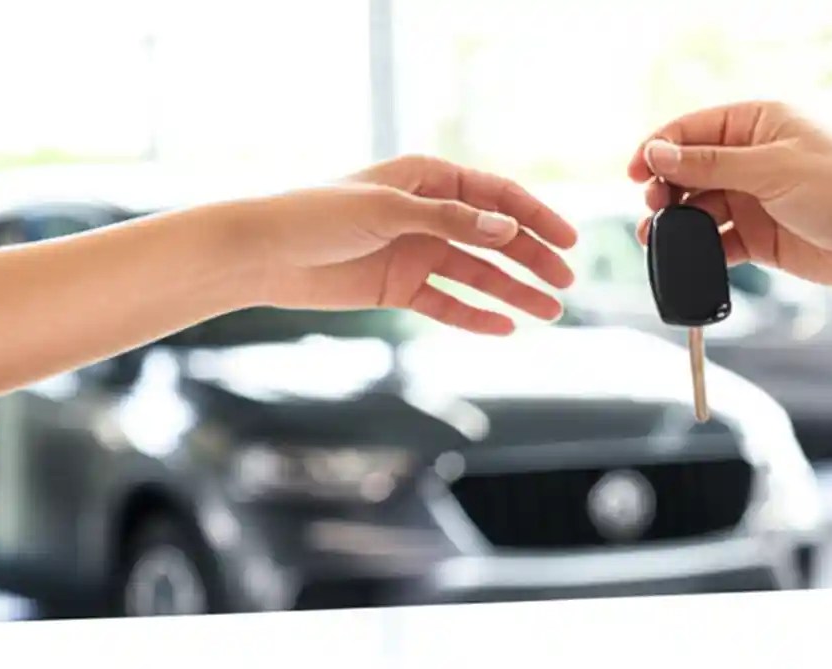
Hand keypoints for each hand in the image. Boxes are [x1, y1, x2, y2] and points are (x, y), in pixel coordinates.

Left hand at [242, 155, 577, 334]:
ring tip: (549, 313)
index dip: (535, 216)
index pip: (496, 196)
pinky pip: (447, 303)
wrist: (263, 254)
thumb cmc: (318, 215)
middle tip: (564, 284)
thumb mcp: (389, 211)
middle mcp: (428, 214)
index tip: (568, 242)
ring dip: (512, 292)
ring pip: (477, 274)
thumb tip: (508, 231)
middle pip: (494, 238)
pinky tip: (506, 327)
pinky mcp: (399, 287)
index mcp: (428, 178)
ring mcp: (416, 252)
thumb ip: (452, 222)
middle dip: (532, 259)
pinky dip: (475, 315)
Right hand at [627, 101, 831, 285]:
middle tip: (653, 207)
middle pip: (689, 170)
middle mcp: (751, 158)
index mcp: (756, 123)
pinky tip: (689, 257)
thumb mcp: (770, 168)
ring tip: (657, 237)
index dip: (659, 148)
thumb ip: (709, 164)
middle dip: (664, 189)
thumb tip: (658, 153)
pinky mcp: (758, 235)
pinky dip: (701, 250)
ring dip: (677, 223)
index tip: (636, 172)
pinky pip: (718, 241)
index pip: (692, 129)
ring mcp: (754, 198)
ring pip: (698, 208)